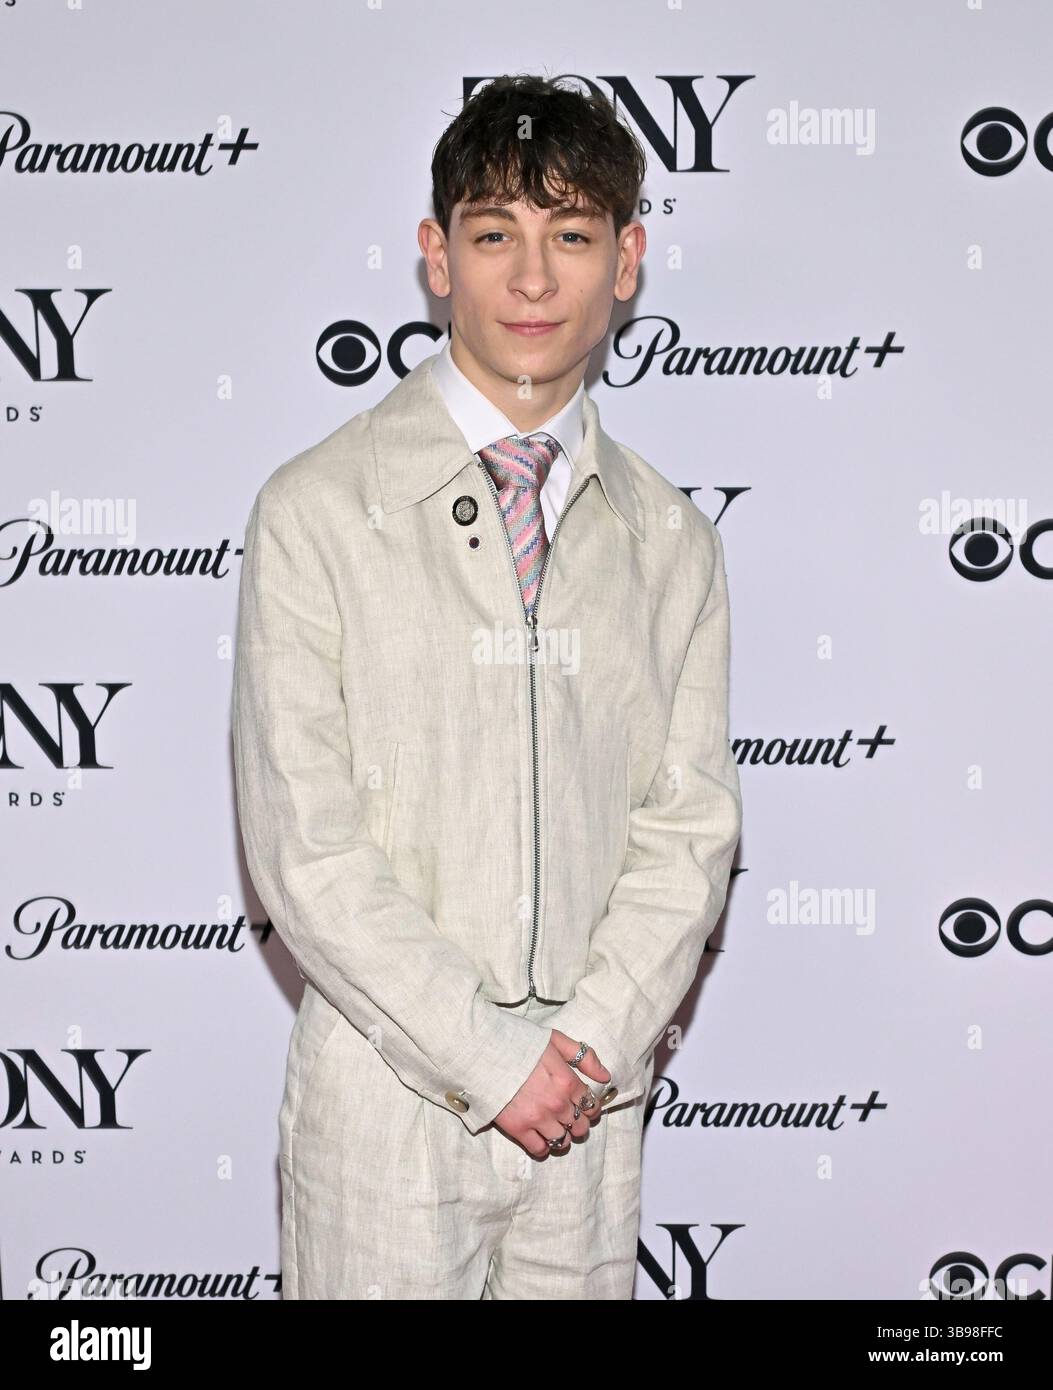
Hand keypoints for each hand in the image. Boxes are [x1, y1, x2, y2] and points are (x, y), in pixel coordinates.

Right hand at [493, 1028, 611, 1157]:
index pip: (591, 1105)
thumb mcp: (556, 1040)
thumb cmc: (520, 1042)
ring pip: (562, 1141)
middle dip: (579, 1123)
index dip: (591, 1108)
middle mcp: (556, 1103)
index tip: (585, 1107)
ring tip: (557, 1129)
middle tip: (571, 1118)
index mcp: (567, 1081)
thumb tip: (605, 1076)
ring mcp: (537, 1118)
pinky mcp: (518, 1128)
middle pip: (580, 1126)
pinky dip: (544, 1147)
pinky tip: (541, 1137)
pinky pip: (540, 1149)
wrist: (484, 1051)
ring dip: (563, 1137)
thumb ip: (584, 1057)